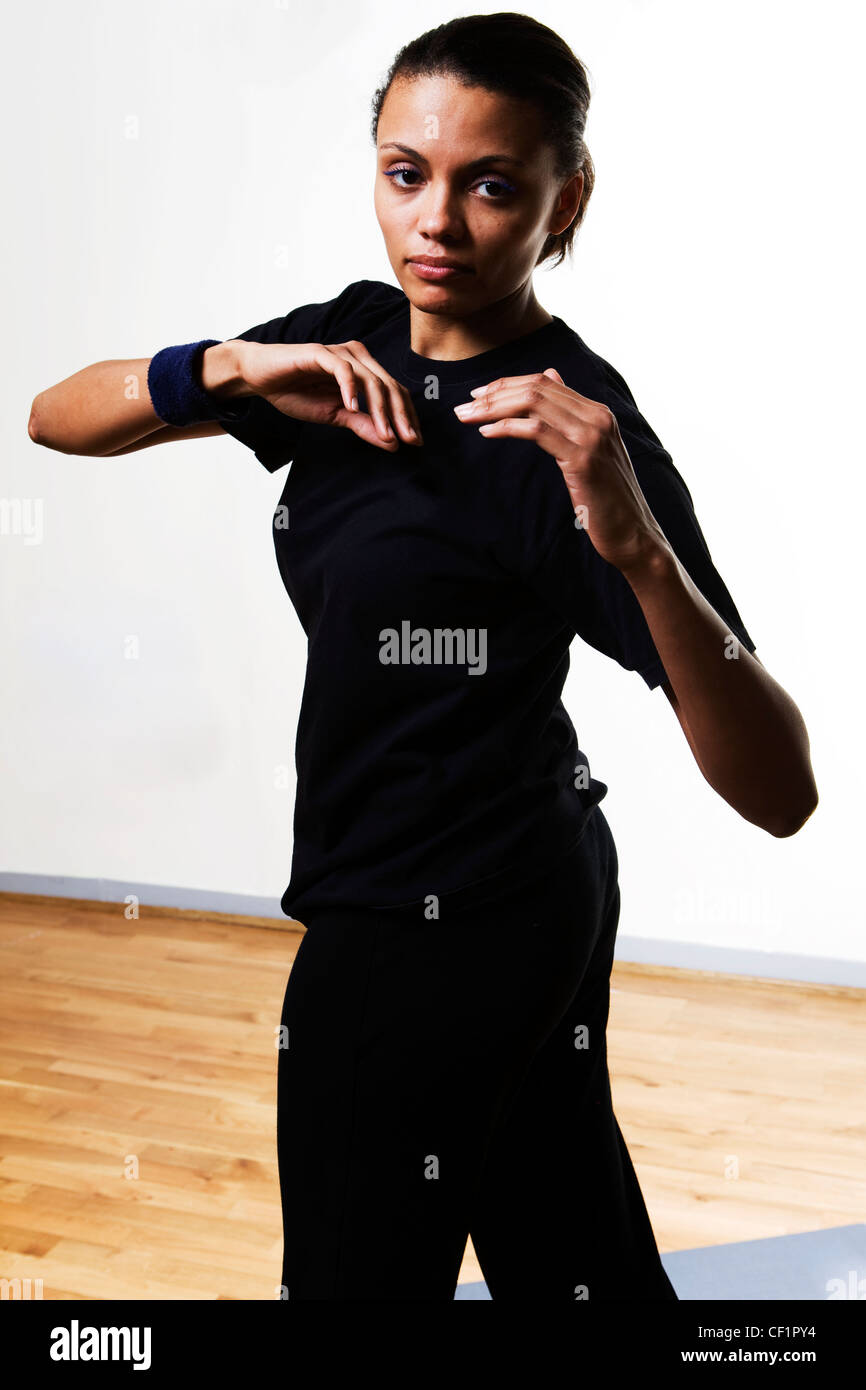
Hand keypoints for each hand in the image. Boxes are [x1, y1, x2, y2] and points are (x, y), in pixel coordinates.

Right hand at [239, 339, 423, 450]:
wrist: (261, 377)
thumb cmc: (296, 392)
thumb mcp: (334, 416)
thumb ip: (363, 426)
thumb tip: (392, 443)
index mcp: (364, 370)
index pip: (395, 392)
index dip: (407, 416)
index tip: (416, 441)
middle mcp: (358, 357)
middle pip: (389, 385)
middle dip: (401, 415)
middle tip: (409, 440)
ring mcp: (340, 353)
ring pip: (371, 379)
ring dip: (380, 409)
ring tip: (387, 433)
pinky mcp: (320, 352)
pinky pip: (342, 370)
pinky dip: (350, 390)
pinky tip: (353, 408)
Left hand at [453, 367, 667, 573]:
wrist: (632, 534)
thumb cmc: (606, 499)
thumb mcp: (589, 450)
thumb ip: (570, 415)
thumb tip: (552, 377)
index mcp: (598, 413)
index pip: (545, 382)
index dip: (508, 384)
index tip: (479, 393)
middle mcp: (597, 417)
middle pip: (537, 388)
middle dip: (494, 394)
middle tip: (464, 405)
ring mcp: (592, 436)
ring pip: (534, 404)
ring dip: (493, 408)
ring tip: (467, 416)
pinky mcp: (582, 459)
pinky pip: (537, 431)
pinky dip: (507, 427)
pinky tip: (486, 433)